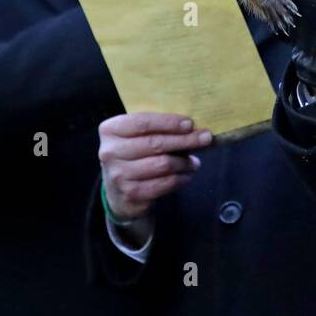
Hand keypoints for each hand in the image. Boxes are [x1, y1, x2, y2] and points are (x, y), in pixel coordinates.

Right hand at [98, 112, 212, 219]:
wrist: (117, 191)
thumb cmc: (133, 154)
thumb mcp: (136, 136)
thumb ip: (157, 129)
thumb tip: (194, 128)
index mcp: (110, 130)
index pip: (143, 122)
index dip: (169, 122)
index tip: (190, 124)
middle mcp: (110, 152)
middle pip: (155, 143)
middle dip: (185, 140)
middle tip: (205, 139)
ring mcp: (119, 174)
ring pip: (162, 164)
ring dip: (184, 162)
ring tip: (195, 162)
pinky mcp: (131, 193)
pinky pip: (164, 183)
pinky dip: (180, 178)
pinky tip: (187, 175)